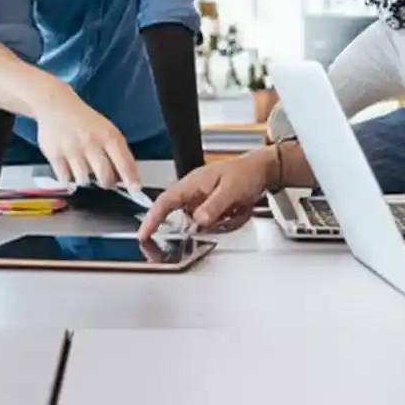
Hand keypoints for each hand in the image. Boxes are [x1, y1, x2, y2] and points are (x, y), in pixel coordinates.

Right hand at [34, 87, 138, 188]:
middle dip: (107, 183)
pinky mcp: (54, 155)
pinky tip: (69, 168)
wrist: (55, 105)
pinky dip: (68, 178)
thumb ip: (116, 150)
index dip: (131, 179)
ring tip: (83, 167)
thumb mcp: (106, 129)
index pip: (124, 162)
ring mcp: (72, 150)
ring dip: (85, 179)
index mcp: (108, 135)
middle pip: (105, 177)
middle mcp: (91, 143)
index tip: (135, 190)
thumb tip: (125, 177)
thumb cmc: (84, 120)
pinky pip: (65, 179)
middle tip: (104, 180)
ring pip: (84, 180)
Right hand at [137, 147, 277, 237]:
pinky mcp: (210, 207)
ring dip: (220, 222)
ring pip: (201, 224)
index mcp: (192, 183)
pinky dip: (227, 221)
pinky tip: (238, 211)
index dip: (151, 219)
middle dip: (206, 223)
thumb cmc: (245, 172)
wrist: (261, 170)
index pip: (164, 202)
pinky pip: (212, 224)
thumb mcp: (231, 190)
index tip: (143, 234)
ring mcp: (201, 200)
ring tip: (237, 208)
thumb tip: (198, 220)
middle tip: (226, 216)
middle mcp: (193, 192)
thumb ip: (214, 205)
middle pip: (184, 218)